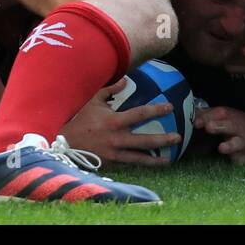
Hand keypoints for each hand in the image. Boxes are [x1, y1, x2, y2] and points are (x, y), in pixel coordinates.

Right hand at [62, 79, 180, 166]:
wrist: (65, 143)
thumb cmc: (80, 119)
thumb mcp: (93, 101)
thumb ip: (110, 90)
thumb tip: (125, 79)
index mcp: (114, 121)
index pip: (140, 114)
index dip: (156, 110)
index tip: (170, 107)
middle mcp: (117, 138)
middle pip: (145, 140)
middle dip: (163, 139)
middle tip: (178, 137)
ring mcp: (115, 153)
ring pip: (139, 157)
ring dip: (155, 159)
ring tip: (169, 159)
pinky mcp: (111, 162)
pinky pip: (129, 163)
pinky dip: (141, 164)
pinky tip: (151, 165)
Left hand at [193, 106, 244, 163]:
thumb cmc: (236, 124)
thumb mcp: (223, 115)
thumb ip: (205, 115)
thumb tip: (186, 113)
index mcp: (228, 116)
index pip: (218, 114)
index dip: (207, 117)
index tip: (196, 123)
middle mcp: (236, 128)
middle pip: (228, 126)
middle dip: (218, 126)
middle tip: (209, 127)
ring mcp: (242, 142)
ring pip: (236, 144)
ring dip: (229, 146)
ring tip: (222, 148)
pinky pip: (241, 159)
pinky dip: (237, 160)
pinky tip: (235, 160)